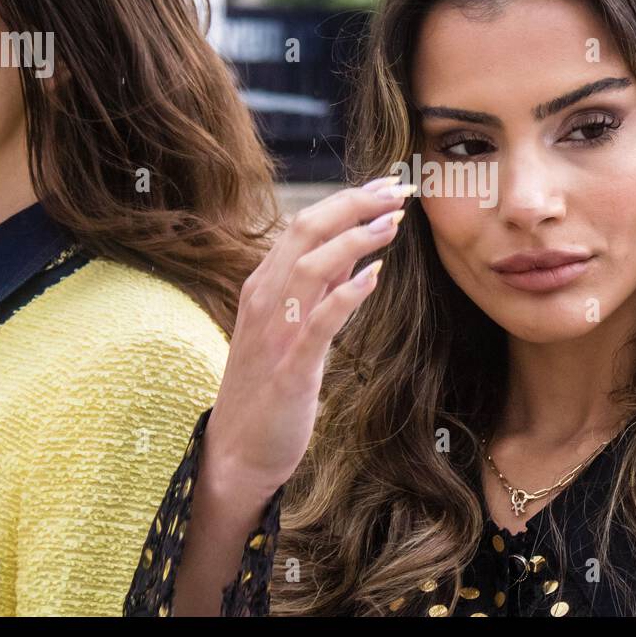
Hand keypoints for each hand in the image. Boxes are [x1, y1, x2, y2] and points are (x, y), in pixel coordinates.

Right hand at [203, 174, 412, 494]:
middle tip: (397, 189)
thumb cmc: (267, 388)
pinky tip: (375, 278)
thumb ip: (315, 290)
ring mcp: (274, 332)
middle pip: (306, 230)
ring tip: (393, 224)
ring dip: (355, 239)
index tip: (386, 184)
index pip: (304, 223)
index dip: (347, 199)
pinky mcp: (290, 368)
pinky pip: (318, 322)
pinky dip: (346, 294)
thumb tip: (351, 253)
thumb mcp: (289, 327)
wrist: (238, 452)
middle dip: (355, 204)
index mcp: (263, 286)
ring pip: (310, 265)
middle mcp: (264, 299)